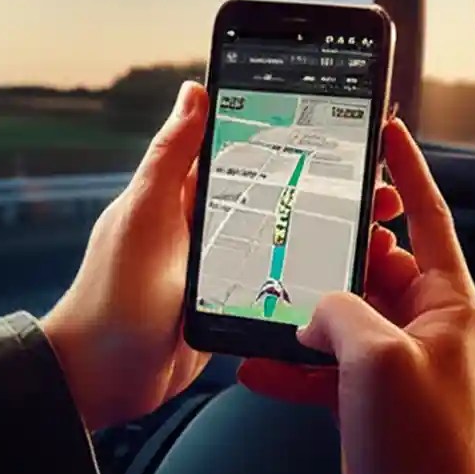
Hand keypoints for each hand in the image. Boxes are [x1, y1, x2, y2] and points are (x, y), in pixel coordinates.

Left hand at [41, 81, 403, 430]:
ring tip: (372, 229)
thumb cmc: (109, 298)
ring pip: (283, 238)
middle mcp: (204, 227)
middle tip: (375, 185)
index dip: (288, 139)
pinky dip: (311, 274)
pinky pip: (277, 281)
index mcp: (181, 196)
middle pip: (276, 196)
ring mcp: (220, 268)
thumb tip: (193, 92)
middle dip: (325, 188)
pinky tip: (346, 274)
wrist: (100, 381)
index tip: (338, 129)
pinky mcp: (231, 305)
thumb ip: (169, 158)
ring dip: (326, 232)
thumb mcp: (142, 219)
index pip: (241, 153)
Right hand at [238, 120, 474, 473]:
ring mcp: (396, 362)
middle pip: (372, 266)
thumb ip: (342, 312)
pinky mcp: (370, 397)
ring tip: (265, 309)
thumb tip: (318, 305)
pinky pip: (326, 366)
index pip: (430, 216)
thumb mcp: (377, 360)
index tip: (389, 132)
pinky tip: (260, 368)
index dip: (409, 171)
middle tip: (293, 241)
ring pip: (342, 317)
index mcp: (448, 303)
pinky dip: (293, 366)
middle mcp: (425, 326)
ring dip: (302, 317)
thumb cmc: (430, 451)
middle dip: (330, 259)